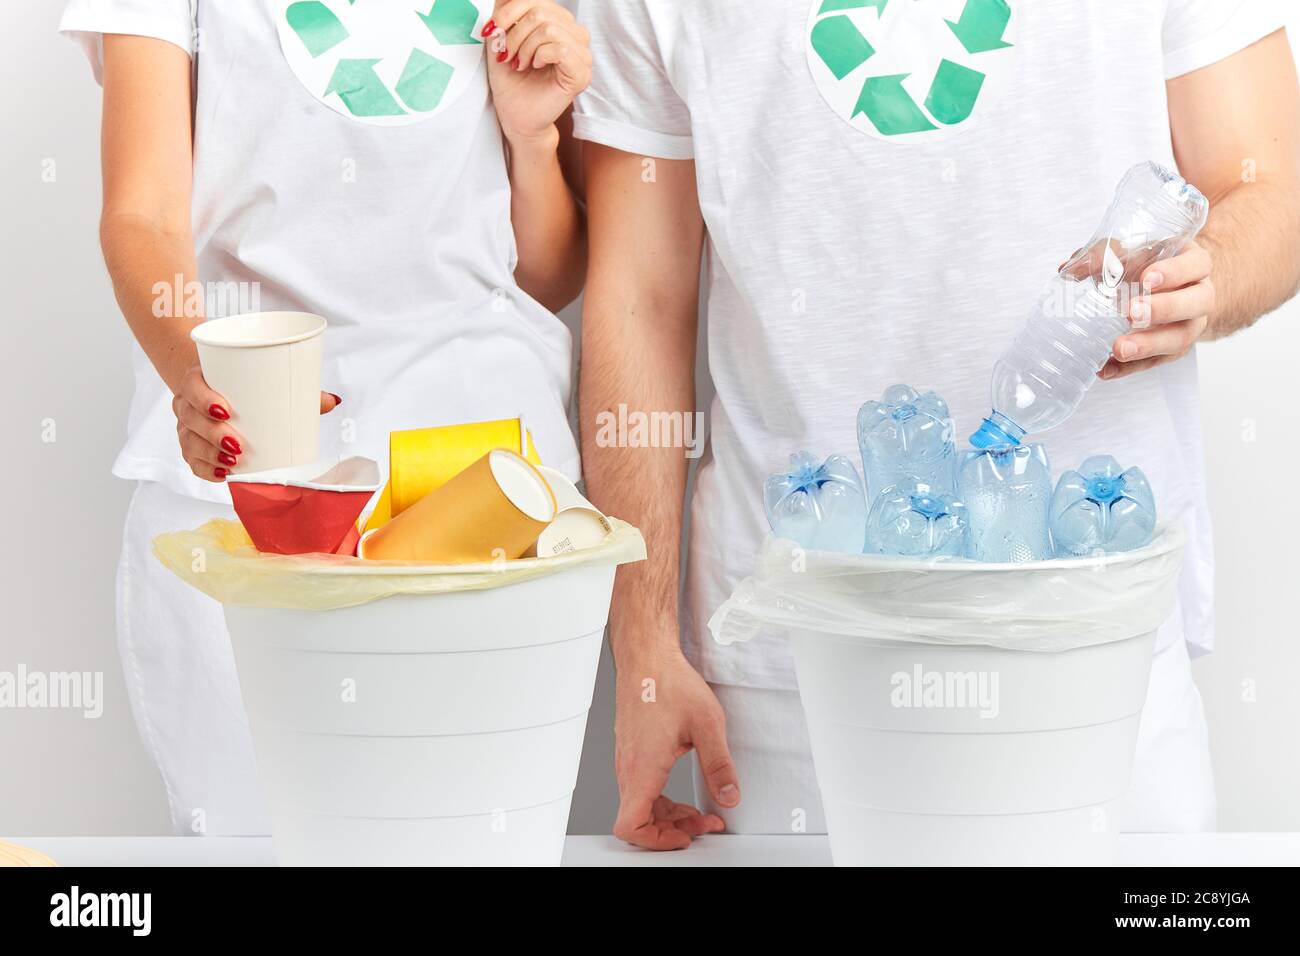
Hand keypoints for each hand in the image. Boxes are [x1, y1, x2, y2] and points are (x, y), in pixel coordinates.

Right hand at [171, 364, 340, 481]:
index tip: (225, 410)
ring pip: (189, 441)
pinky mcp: (190, 444)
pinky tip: (222, 474)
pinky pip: (191, 460)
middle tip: (238, 445)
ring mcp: (186, 425)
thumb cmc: (241, 384)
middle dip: (212, 434)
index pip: (192, 385)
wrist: (214, 388)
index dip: (203, 399)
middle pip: (190, 418)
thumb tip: (333, 401)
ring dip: (209, 455)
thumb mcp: (263, 380)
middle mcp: (187, 401)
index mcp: (200, 377)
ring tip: (233, 462)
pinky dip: (205, 469)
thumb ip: (296, 389)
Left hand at [483, 0, 590, 145]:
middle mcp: (575, 35)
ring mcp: (582, 55)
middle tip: (505, 54)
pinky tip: (535, 67)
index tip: (492, 32)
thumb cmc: (511, 80)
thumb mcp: (501, 37)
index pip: (537, 0)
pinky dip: (540, 56)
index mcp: (559, 22)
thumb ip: (506, 10)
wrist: (515, 115)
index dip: (510, 11)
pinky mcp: (581, 74)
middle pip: (541, 12)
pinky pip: (561, 50)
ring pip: (550, 29)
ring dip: (525, 48)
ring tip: (519, 64)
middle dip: (514, 33)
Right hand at [613, 649, 737, 849]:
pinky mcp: (631, 751)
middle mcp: (629, 767)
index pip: (630, 826)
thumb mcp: (707, 725)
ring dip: (668, 815)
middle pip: (638, 820)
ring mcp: (627, 759)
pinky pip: (640, 788)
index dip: (655, 841)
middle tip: (705, 824)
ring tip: (699, 812)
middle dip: (673, 830)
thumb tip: (729, 797)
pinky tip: (683, 790)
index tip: (684, 836)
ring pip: (640, 805)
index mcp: (643, 768)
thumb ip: (719, 766)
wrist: (648, 657)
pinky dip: (661, 798)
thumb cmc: (669, 683)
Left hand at [1101, 240, 1214, 379]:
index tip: (1147, 278)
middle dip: (1165, 309)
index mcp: (1194, 264)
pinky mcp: (1172, 350)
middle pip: (1197, 303)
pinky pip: (1155, 362)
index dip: (1175, 271)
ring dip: (1148, 345)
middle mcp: (1199, 295)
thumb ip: (1105, 254)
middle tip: (1132, 313)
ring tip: (1119, 348)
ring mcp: (1189, 326)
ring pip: (1180, 338)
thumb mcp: (1133, 252)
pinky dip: (1129, 367)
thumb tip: (1070, 269)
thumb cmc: (1150, 266)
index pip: (1196, 264)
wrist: (1170, 291)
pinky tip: (1105, 368)